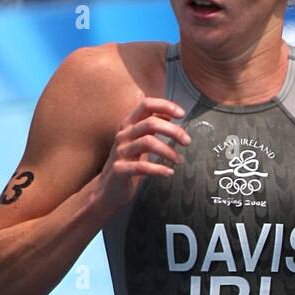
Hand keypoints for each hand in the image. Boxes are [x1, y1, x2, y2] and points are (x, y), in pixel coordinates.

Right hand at [95, 96, 190, 214]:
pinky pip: (142, 167)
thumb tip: (169, 115)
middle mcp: (123, 135)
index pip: (146, 105)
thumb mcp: (138, 141)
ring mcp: (120, 152)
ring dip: (168, 151)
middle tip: (187, 142)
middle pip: (150, 123)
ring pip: (148, 142)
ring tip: (179, 160)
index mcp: (129, 125)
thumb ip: (150, 128)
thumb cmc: (128, 164)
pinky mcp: (120, 170)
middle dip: (173, 131)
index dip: (165, 105)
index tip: (182, 114)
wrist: (108, 189)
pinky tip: (169, 172)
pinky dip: (158, 169)